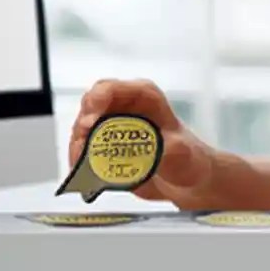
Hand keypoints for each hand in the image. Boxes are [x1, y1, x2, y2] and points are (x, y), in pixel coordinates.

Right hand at [69, 79, 220, 209]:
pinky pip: (84, 151)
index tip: (91, 119)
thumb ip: (174, 151)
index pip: (113, 89)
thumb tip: (163, 151)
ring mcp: (111, 128)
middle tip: (83, 142)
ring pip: (83, 129)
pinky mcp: (105, 148)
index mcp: (144, 97)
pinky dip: (79, 161)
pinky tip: (83, 173)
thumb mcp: (185, 154)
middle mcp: (123, 108)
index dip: (97, 99)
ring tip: (81, 163)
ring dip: (78, 145)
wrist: (188, 182)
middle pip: (91, 106)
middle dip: (83, 123)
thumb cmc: (191, 159)